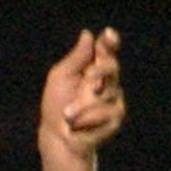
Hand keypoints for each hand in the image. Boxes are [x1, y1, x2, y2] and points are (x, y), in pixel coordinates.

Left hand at [38, 27, 123, 159]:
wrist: (56, 136)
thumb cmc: (56, 104)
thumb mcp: (60, 77)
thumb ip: (75, 58)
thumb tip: (87, 34)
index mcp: (93, 66)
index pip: (106, 49)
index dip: (110, 41)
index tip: (108, 35)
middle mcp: (107, 80)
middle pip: (113, 66)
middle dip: (102, 69)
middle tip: (90, 75)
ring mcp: (113, 99)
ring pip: (107, 93)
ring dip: (83, 105)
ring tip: (67, 114)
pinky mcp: (115, 118)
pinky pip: (106, 113)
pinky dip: (87, 119)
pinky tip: (77, 125)